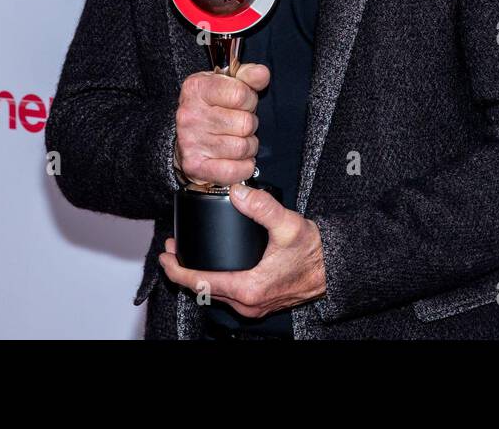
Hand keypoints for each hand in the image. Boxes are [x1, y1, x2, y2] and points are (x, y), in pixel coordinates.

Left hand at [159, 184, 326, 316]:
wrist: (333, 269)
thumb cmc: (313, 252)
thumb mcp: (288, 225)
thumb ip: (262, 207)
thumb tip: (238, 192)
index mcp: (249, 287)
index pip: (201, 283)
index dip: (178, 270)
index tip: (166, 256)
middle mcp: (248, 303)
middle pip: (203, 291)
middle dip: (183, 271)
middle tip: (171, 251)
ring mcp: (253, 306)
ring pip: (215, 295)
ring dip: (198, 278)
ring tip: (186, 257)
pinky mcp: (259, 303)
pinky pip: (227, 296)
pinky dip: (213, 282)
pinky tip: (211, 267)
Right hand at [174, 63, 268, 186]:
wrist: (186, 138)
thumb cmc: (210, 108)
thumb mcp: (225, 83)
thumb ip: (247, 76)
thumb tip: (261, 74)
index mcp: (197, 88)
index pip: (241, 94)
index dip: (249, 100)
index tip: (242, 103)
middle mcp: (190, 114)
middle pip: (246, 123)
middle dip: (250, 125)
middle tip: (238, 124)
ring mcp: (191, 141)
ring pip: (243, 148)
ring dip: (247, 146)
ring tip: (237, 140)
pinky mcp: (195, 166)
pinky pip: (234, 171)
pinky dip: (243, 167)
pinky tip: (236, 159)